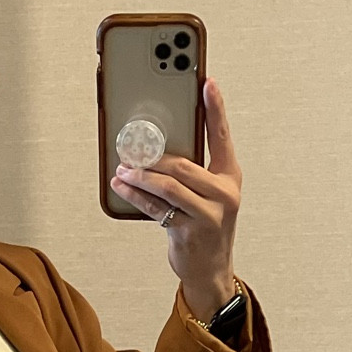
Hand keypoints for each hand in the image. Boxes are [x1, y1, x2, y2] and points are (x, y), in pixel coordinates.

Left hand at [110, 77, 241, 319]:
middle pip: (184, 164)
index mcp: (229, 176)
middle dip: (154, 156)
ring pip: (168, 186)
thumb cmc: (206, 226)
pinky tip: (122, 186)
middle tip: (132, 149)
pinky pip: (156, 209)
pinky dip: (136, 195)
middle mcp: (223, 194)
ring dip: (140, 175)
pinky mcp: (188, 233)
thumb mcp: (209, 194)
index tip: (207, 82)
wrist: (211, 269)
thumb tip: (157, 146)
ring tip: (123, 169)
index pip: (221, 136)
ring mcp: (207, 215)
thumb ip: (194, 171)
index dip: (215, 108)